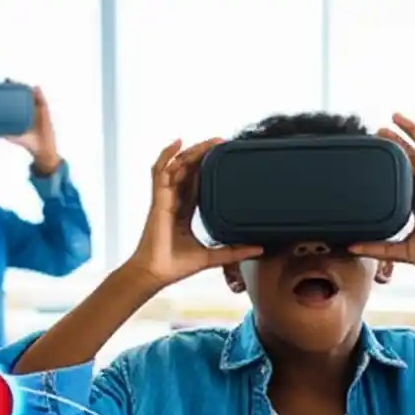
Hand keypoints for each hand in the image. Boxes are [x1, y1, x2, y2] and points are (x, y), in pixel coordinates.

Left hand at [5, 84, 59, 174]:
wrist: (40, 147)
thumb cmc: (26, 141)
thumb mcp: (11, 136)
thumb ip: (1, 133)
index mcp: (21, 111)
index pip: (15, 98)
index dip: (9, 91)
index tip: (2, 85)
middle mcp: (29, 107)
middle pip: (22, 93)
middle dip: (16, 86)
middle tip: (7, 81)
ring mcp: (37, 108)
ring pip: (32, 94)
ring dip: (26, 88)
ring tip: (19, 83)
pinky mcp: (44, 111)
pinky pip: (42, 100)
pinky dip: (39, 94)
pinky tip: (35, 88)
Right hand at [124, 139, 261, 287]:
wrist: (156, 273)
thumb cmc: (175, 266)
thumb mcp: (211, 256)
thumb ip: (234, 251)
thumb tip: (259, 249)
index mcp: (184, 211)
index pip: (196, 183)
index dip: (207, 169)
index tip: (223, 157)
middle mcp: (174, 201)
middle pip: (187, 170)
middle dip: (202, 154)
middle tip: (221, 142)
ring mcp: (165, 199)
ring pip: (176, 166)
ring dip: (191, 152)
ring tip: (208, 141)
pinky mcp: (158, 199)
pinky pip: (160, 172)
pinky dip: (166, 155)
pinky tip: (177, 142)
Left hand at [349, 114, 414, 275]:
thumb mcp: (400, 250)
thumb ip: (376, 247)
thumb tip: (350, 247)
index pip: (405, 173)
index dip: (392, 159)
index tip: (376, 149)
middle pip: (413, 156)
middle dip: (398, 140)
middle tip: (380, 128)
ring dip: (413, 132)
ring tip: (397, 117)